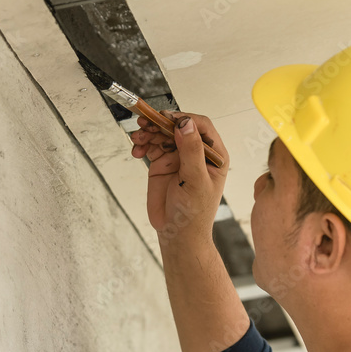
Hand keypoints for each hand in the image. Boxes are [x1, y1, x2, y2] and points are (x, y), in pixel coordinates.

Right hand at [129, 110, 229, 242]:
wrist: (176, 232)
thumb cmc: (194, 212)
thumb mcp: (196, 180)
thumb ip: (191, 151)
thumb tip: (186, 124)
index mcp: (214, 155)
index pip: (201, 126)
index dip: (184, 119)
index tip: (167, 119)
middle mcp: (196, 152)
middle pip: (178, 127)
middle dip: (161, 123)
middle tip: (145, 123)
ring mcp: (179, 156)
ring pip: (163, 134)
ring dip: (149, 132)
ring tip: (137, 138)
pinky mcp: (163, 163)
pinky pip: (151, 146)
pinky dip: (142, 144)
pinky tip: (137, 150)